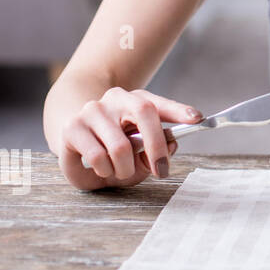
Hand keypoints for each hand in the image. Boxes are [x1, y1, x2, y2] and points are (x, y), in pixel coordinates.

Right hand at [57, 86, 203, 190]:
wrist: (73, 137)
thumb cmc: (114, 145)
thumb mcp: (139, 150)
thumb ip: (157, 150)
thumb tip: (172, 145)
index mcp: (137, 99)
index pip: (160, 104)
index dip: (179, 111)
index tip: (197, 119)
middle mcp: (116, 98)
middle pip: (145, 113)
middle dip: (157, 148)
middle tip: (161, 171)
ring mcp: (92, 110)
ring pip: (121, 146)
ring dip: (125, 169)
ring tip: (120, 171)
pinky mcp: (72, 127)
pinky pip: (98, 157)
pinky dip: (105, 171)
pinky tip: (103, 169)